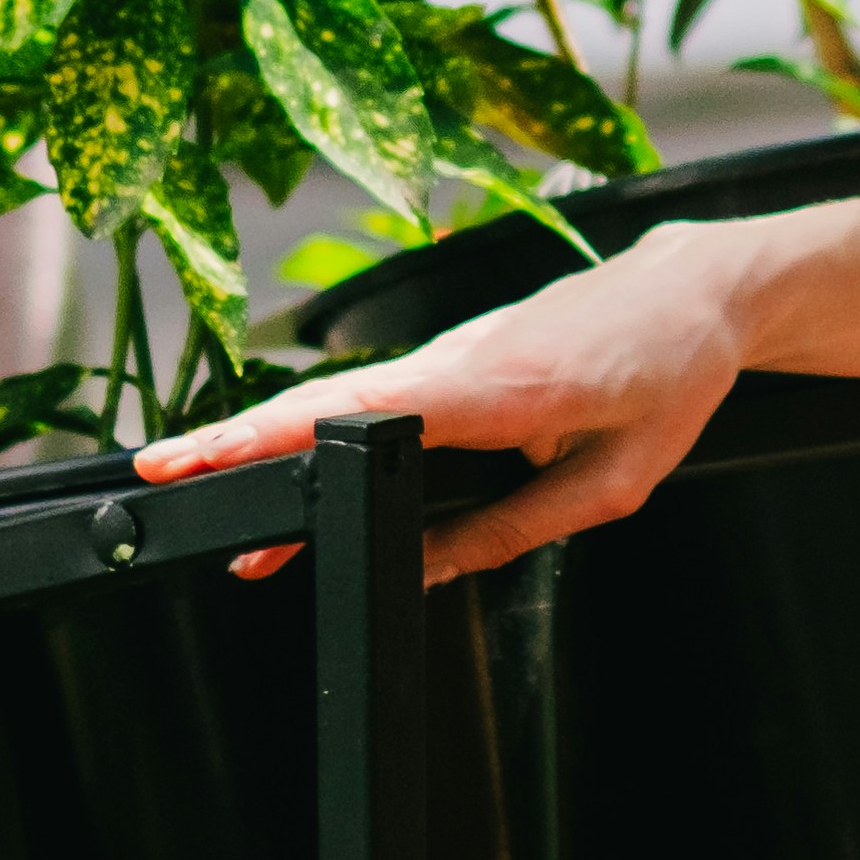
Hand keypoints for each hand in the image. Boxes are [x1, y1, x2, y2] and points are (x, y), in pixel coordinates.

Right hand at [134, 218, 754, 585]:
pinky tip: (280, 471)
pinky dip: (316, 425)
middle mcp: (463, 357)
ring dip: (269, 438)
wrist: (696, 290)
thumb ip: (513, 530)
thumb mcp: (614, 483)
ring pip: (344, 398)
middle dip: (240, 440)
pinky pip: (375, 395)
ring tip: (206, 498)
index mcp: (505, 385)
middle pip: (331, 402)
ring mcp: (453, 350)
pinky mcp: (455, 356)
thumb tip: (422, 569)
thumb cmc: (668, 377)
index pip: (371, 413)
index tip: (217, 457)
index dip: (286, 435)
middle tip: (163, 478)